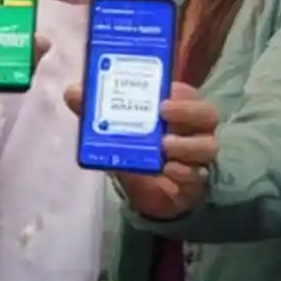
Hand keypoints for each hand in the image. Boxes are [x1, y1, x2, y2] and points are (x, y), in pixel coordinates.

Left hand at [63, 82, 218, 219]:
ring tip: (163, 146)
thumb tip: (72, 92)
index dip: (179, 92)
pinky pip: (198, 174)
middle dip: (188, 111)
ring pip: (208, 145)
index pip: (188, 92)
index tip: (161, 95)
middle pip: (207, 114)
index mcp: (176, 107)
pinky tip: (168, 169)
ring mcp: (197, 154)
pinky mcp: (195, 179)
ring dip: (187, 144)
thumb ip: (93, 110)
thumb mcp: (112, 128)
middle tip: (163, 112)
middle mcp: (193, 127)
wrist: (144, 188)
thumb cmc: (134, 146)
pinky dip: (184, 171)